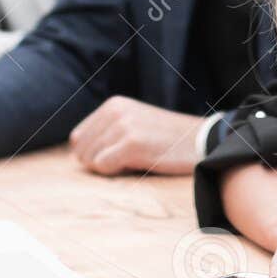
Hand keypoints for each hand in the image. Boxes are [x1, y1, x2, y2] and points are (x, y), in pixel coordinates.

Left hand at [68, 97, 202, 175]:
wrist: (199, 141)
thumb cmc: (165, 139)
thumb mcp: (134, 122)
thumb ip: (107, 130)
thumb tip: (76, 152)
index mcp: (113, 105)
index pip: (77, 138)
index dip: (91, 154)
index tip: (114, 157)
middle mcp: (115, 111)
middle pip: (80, 150)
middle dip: (97, 163)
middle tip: (124, 162)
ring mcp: (122, 126)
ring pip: (90, 160)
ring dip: (108, 168)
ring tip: (133, 162)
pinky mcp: (131, 144)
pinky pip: (102, 166)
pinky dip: (114, 172)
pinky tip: (136, 165)